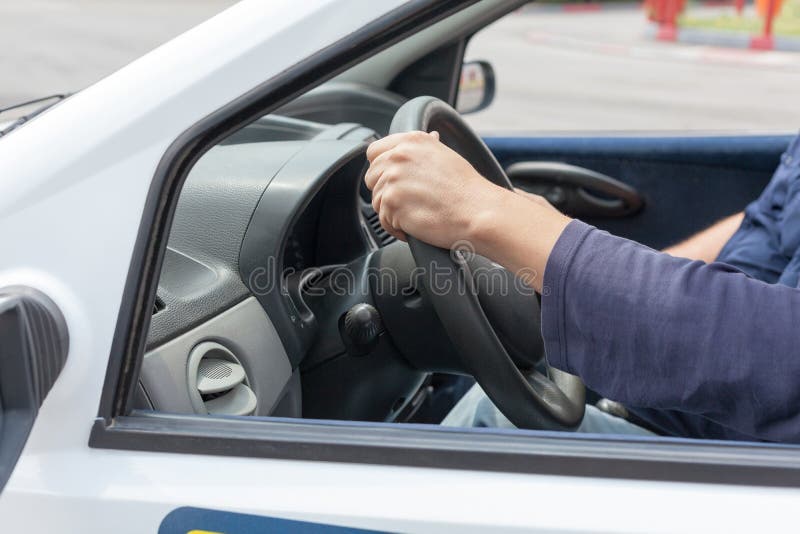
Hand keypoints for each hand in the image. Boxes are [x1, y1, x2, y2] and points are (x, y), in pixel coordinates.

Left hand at [365, 131, 571, 290]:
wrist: (478, 211)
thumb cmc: (468, 189)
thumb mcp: (445, 155)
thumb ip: (422, 150)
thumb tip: (413, 145)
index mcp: (411, 141)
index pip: (374, 151)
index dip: (381, 168)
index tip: (392, 180)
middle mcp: (398, 156)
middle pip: (371, 177)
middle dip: (385, 192)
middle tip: (408, 202)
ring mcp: (393, 179)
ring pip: (376, 201)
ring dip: (392, 212)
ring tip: (417, 215)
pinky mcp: (392, 202)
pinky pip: (383, 220)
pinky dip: (397, 228)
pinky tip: (415, 226)